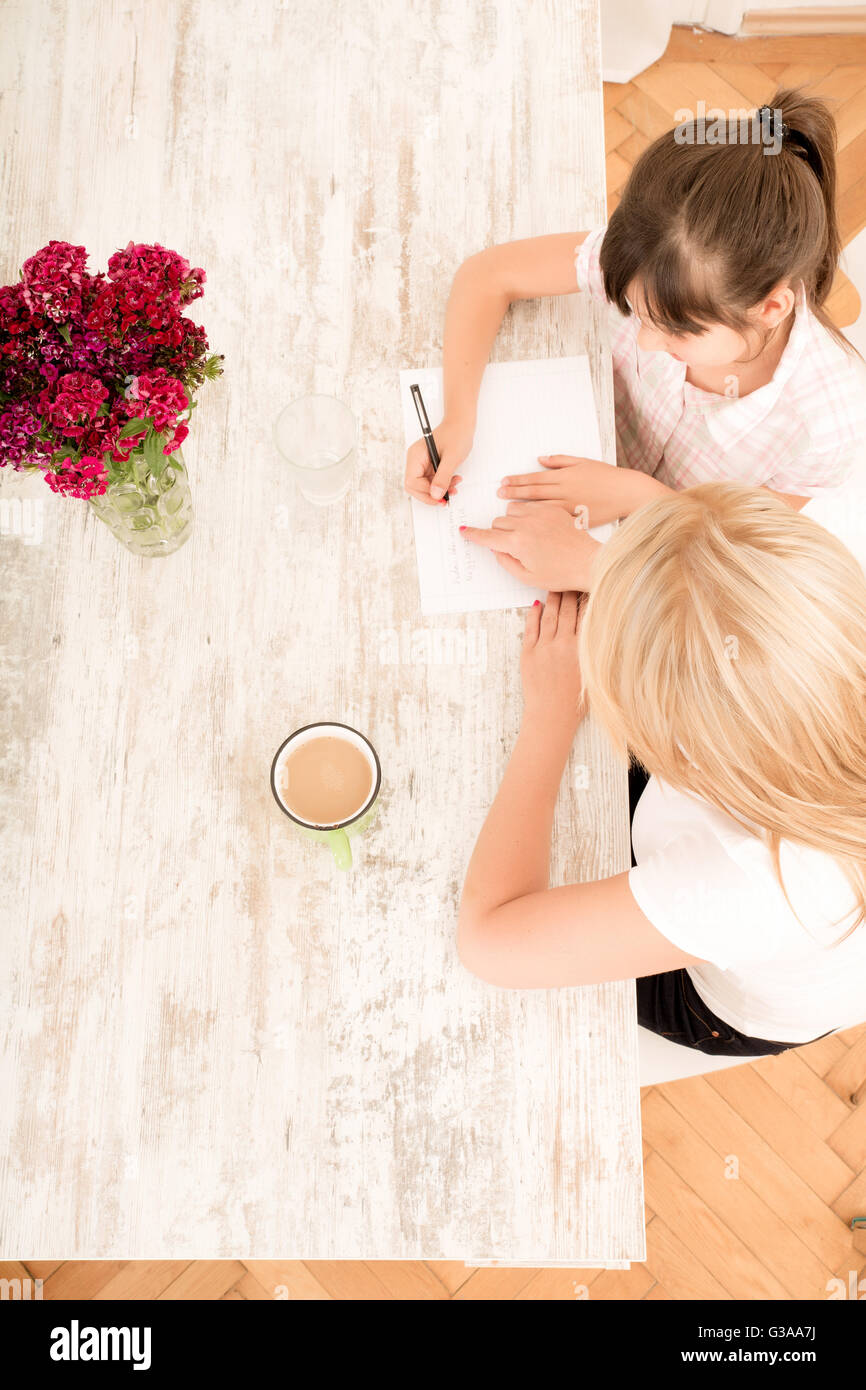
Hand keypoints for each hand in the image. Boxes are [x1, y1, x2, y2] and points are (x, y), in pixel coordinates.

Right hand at [404, 416, 473, 505]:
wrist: (462, 423)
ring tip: (454, 486)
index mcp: (416, 456)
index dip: (425, 493)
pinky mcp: (430, 464)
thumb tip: (435, 494)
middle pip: (415, 486)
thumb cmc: (456, 433)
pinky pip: (432, 480)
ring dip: (439, 490)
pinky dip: (442, 484)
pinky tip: (452, 481)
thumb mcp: (451, 458)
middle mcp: (416, 460)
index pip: (412, 482)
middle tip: (445, 498)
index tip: (439, 497)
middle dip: (431, 494)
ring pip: (425, 485)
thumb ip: (443, 477)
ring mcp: (422, 462)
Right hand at [460, 500, 601, 591]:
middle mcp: (526, 525)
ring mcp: (540, 514)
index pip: (487, 536)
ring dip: (512, 520)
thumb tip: (495, 549)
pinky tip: (537, 526)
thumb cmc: (561, 573)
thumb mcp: (528, 577)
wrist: (588, 562)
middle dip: (498, 532)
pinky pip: (529, 504)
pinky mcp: (552, 508)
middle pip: (498, 521)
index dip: (473, 535)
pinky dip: (527, 513)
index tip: (465, 531)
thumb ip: (506, 562)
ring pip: (512, 509)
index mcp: (518, 544)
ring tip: (525, 534)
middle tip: (511, 545)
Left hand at [497, 454, 664, 525]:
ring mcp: (570, 507)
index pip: (535, 478)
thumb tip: (540, 459)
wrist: (626, 492)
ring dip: (522, 510)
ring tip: (507, 511)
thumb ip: (560, 461)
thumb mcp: (582, 462)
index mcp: (565, 476)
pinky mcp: (576, 520)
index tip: (503, 482)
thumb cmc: (606, 476)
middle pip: (533, 493)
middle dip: (514, 494)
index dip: (517, 481)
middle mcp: (565, 491)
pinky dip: (540, 524)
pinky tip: (528, 527)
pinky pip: (555, 523)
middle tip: (498, 495)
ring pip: (541, 509)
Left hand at [520, 590, 586, 727]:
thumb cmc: (575, 702)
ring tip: (556, 587)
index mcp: (582, 648)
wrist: (551, 717)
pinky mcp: (529, 653)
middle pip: (568, 610)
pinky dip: (533, 614)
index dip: (588, 599)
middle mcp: (564, 643)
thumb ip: (596, 652)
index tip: (589, 588)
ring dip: (553, 599)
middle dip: (570, 593)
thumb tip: (603, 633)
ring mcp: (544, 647)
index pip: (586, 615)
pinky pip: (531, 627)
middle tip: (571, 580)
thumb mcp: (594, 674)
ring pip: (550, 615)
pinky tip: (537, 604)